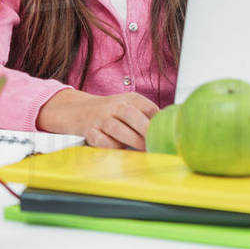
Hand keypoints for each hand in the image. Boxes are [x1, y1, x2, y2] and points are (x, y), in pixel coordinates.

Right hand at [36, 89, 159, 149]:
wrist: (77, 111)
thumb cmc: (112, 113)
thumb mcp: (131, 107)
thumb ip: (149, 118)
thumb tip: (172, 133)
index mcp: (130, 99)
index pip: (149, 108)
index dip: (159, 123)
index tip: (168, 135)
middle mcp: (114, 106)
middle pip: (131, 115)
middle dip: (145, 131)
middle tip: (156, 144)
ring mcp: (100, 118)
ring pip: (117, 129)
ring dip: (132, 141)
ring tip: (143, 149)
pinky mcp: (90, 131)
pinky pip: (103, 141)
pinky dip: (113, 147)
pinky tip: (120, 148)